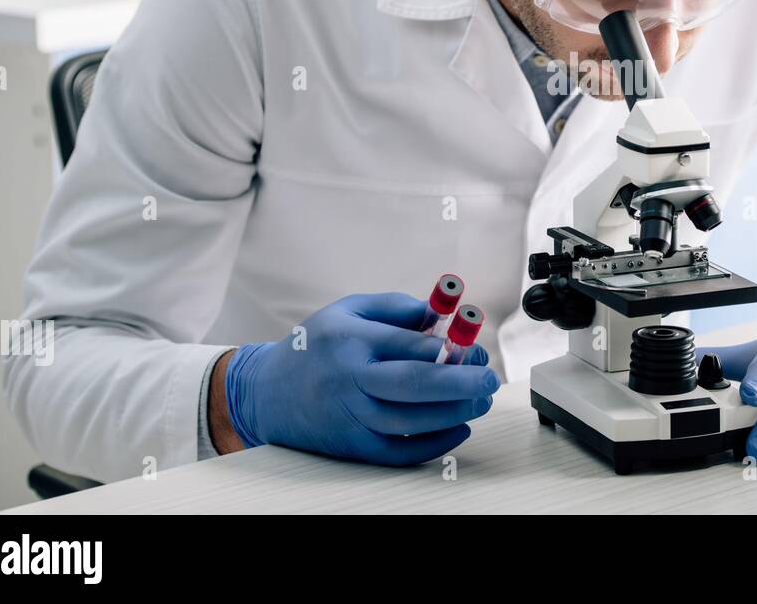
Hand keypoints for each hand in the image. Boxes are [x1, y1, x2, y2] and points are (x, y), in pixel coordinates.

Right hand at [223, 292, 498, 464]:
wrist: (267, 393)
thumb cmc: (315, 346)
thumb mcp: (348, 309)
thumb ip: (395, 306)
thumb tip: (440, 314)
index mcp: (351, 339)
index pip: (409, 344)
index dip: (449, 346)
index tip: (472, 345)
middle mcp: (350, 378)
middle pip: (414, 384)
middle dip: (461, 382)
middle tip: (489, 379)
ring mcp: (350, 416)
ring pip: (412, 420)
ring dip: (455, 412)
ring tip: (480, 400)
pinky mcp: (352, 446)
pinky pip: (399, 451)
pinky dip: (434, 444)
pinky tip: (458, 429)